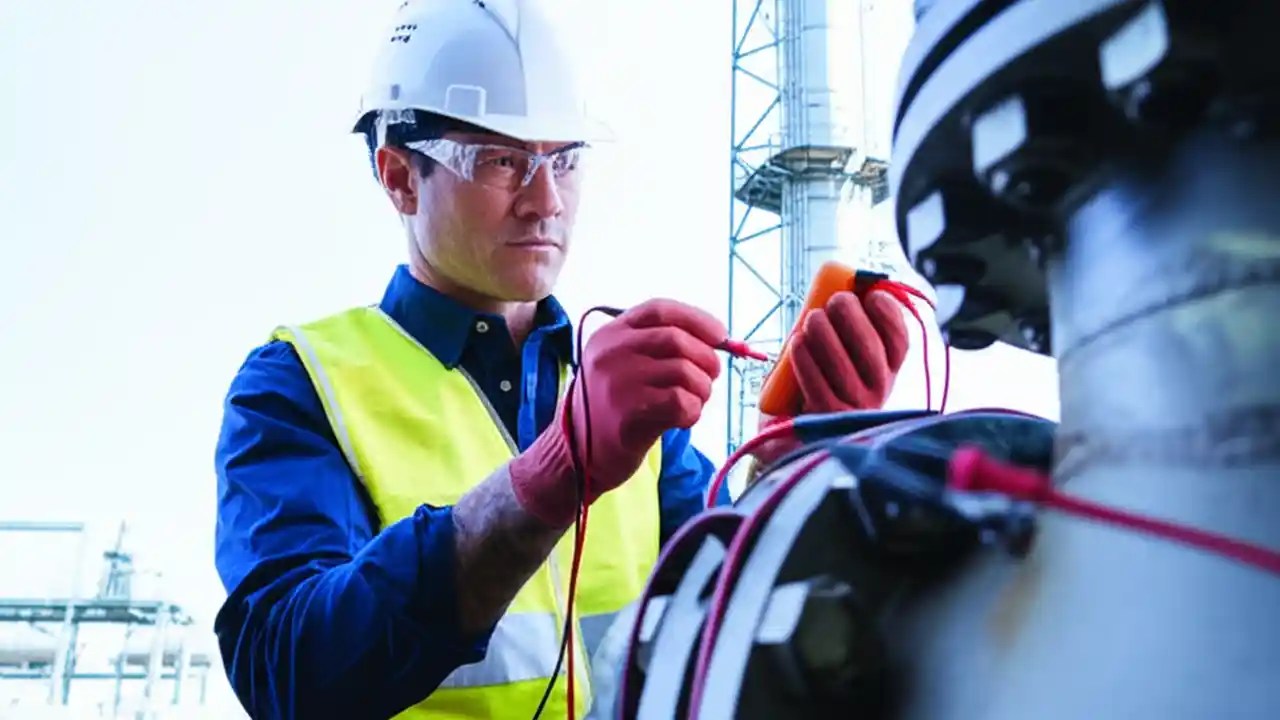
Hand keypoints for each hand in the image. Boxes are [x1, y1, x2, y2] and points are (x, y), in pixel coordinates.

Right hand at [510, 299, 725, 525]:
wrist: (577, 455)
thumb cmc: (611, 408)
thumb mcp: (623, 365)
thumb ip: (659, 348)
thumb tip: (717, 342)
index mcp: (610, 334)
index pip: (659, 310)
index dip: (696, 319)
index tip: (720, 334)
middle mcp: (610, 352)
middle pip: (676, 339)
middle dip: (706, 358)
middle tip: (710, 378)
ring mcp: (617, 382)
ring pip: (684, 371)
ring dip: (702, 390)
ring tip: (693, 402)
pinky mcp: (628, 414)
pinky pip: (680, 402)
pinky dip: (693, 411)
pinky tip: (682, 420)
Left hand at [790, 289, 909, 411]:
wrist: (804, 426)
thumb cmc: (826, 375)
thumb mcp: (847, 352)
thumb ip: (850, 323)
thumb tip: (846, 282)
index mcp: (889, 368)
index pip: (899, 338)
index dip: (888, 312)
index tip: (870, 294)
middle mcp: (878, 388)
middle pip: (869, 344)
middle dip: (848, 312)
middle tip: (833, 302)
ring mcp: (854, 405)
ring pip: (840, 361)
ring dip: (822, 330)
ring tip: (811, 320)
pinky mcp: (827, 416)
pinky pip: (816, 380)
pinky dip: (804, 356)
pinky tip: (797, 343)